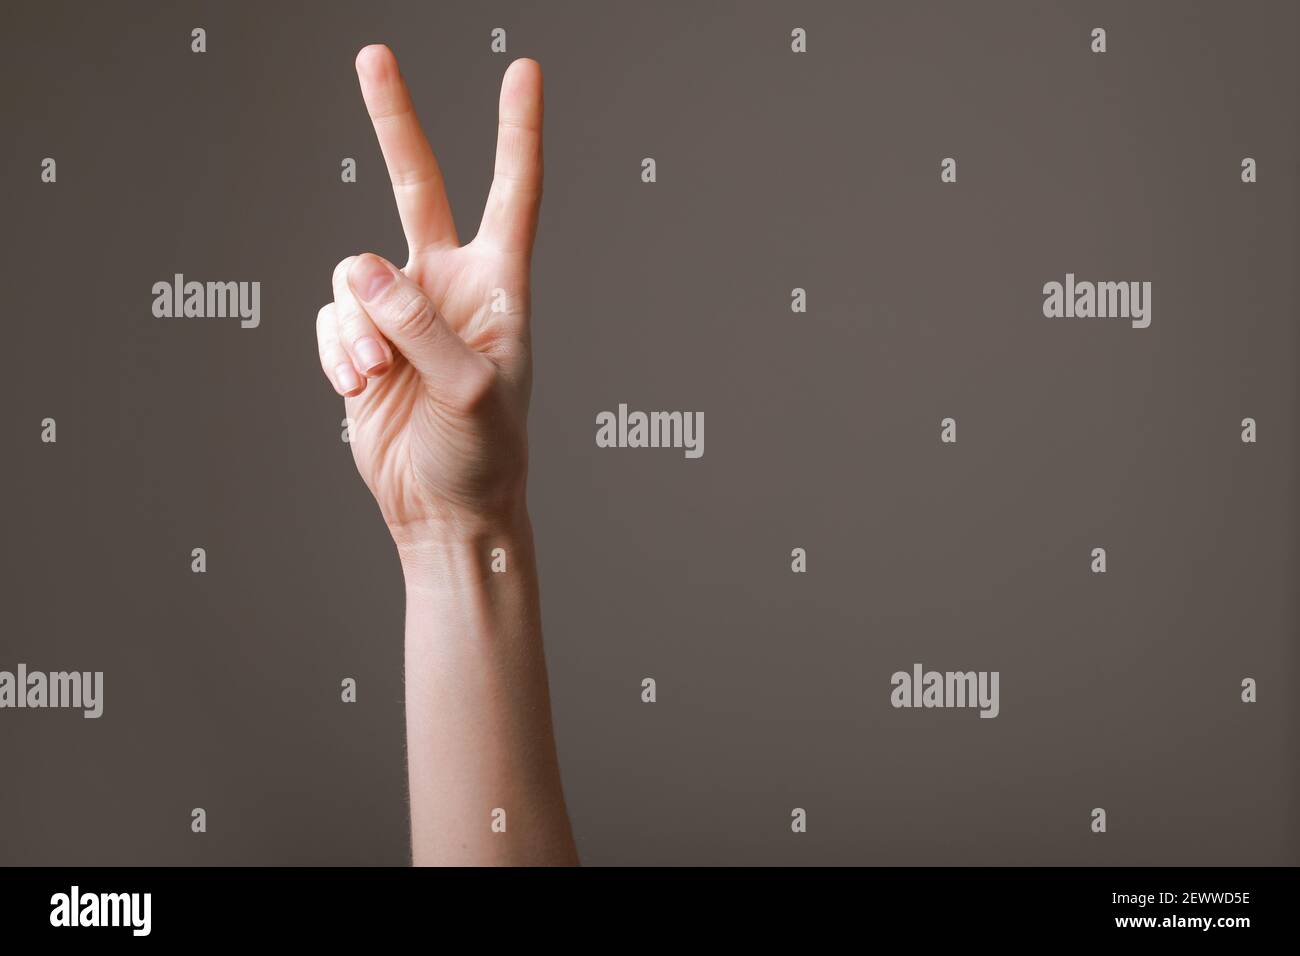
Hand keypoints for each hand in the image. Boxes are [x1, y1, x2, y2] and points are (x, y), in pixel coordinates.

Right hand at [315, 45, 542, 550]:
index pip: (513, 195)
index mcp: (499, 288)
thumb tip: (363, 266)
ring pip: (353, 274)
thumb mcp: (471, 389)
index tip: (523, 72)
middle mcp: (447, 286)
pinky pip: (331, 318)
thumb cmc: (485, 454)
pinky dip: (337, 352)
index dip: (517, 133)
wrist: (444, 510)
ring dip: (357, 327)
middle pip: (418, 186)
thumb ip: (421, 325)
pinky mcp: (361, 343)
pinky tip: (359, 389)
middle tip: (373, 55)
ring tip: (378, 378)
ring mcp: (400, 313)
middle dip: (394, 122)